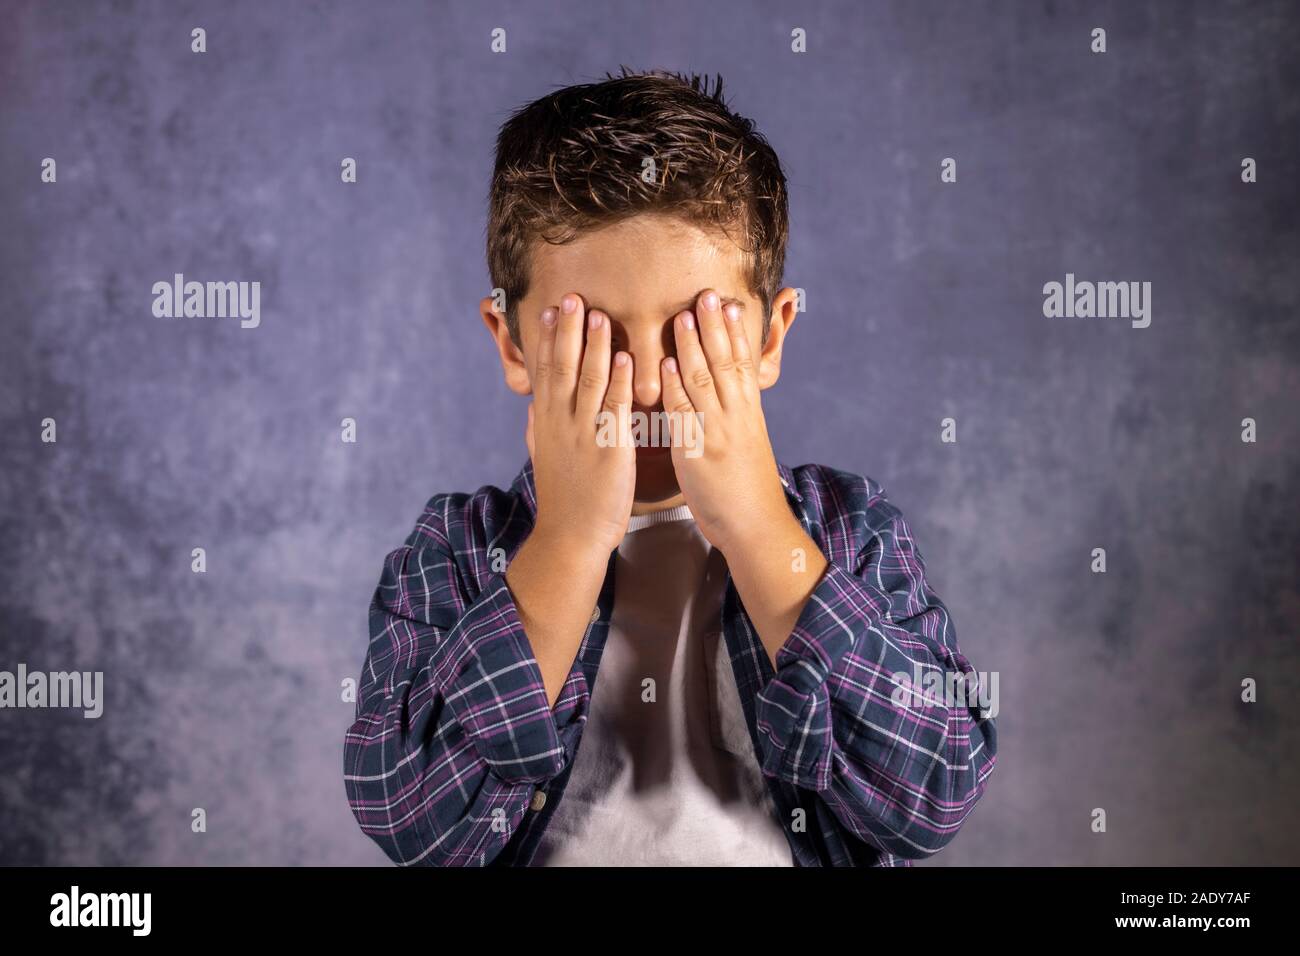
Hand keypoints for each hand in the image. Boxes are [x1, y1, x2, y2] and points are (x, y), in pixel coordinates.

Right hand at [526, 292, 635, 556]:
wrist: (571, 535)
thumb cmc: (565, 498)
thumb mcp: (543, 456)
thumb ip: (539, 427)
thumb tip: (534, 405)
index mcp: (546, 421)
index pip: (546, 370)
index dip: (548, 338)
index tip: (551, 309)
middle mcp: (560, 421)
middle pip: (562, 366)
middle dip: (567, 330)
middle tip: (572, 297)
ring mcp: (583, 433)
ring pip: (587, 380)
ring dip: (594, 345)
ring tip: (599, 315)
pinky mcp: (608, 448)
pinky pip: (613, 408)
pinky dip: (617, 380)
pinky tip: (624, 357)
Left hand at [659, 289, 792, 554]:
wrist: (756, 527)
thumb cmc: (746, 490)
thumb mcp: (747, 444)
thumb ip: (735, 417)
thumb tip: (728, 396)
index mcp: (748, 413)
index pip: (743, 363)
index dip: (735, 333)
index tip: (729, 304)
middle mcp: (736, 417)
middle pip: (726, 363)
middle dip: (715, 328)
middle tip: (706, 295)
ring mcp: (718, 433)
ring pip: (705, 382)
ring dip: (693, 347)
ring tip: (683, 315)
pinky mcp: (698, 453)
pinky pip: (685, 414)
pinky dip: (675, 388)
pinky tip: (666, 366)